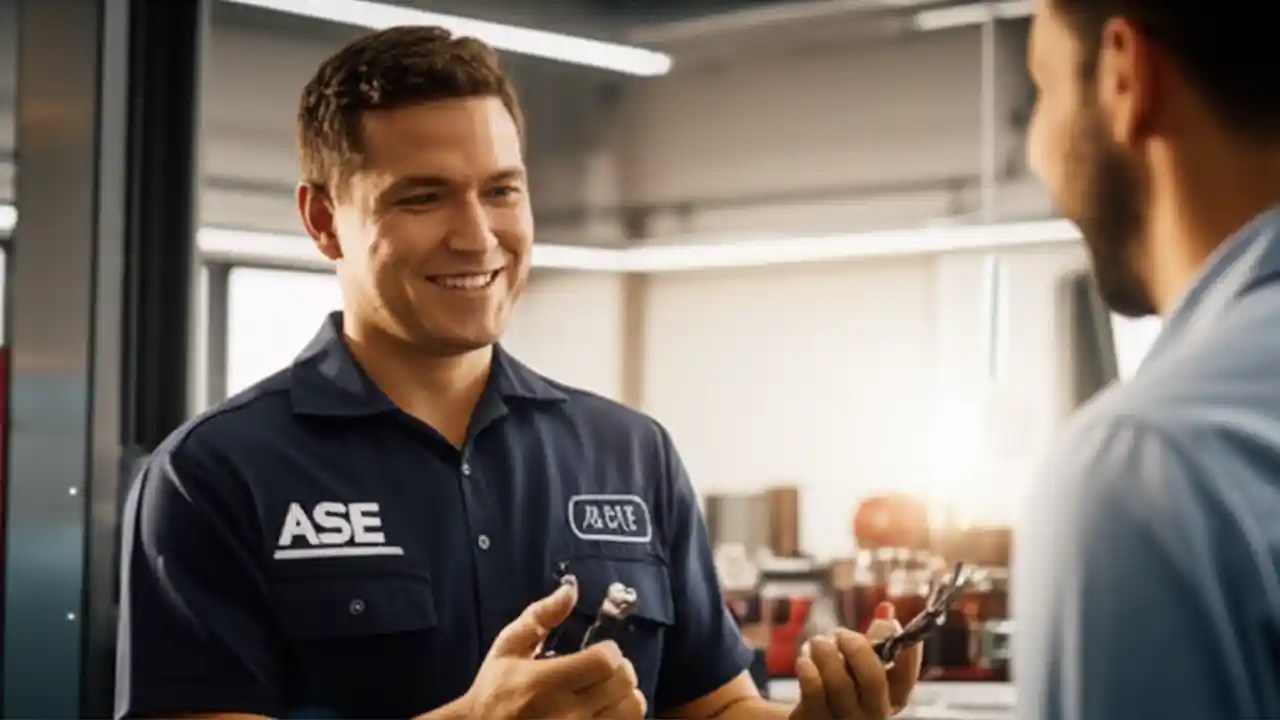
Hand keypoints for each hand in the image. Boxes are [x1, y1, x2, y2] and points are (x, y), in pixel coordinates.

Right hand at [462, 581, 646, 718]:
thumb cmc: (495, 690)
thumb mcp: (508, 647)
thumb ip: (539, 616)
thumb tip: (571, 588)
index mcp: (544, 684)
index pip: (605, 662)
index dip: (610, 651)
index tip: (600, 651)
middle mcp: (565, 714)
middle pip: (624, 685)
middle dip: (620, 670)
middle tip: (605, 670)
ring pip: (630, 710)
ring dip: (625, 696)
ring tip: (608, 692)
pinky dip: (619, 715)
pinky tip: (603, 710)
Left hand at [790, 603, 921, 719]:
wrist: (812, 715)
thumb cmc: (843, 683)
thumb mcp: (862, 663)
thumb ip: (876, 639)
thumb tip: (886, 609)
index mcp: (892, 698)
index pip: (906, 676)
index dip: (904, 649)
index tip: (892, 624)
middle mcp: (873, 713)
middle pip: (873, 680)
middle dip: (858, 648)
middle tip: (841, 633)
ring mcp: (845, 719)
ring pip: (840, 684)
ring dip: (827, 654)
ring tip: (817, 642)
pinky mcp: (815, 719)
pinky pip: (814, 694)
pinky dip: (809, 672)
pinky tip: (804, 661)